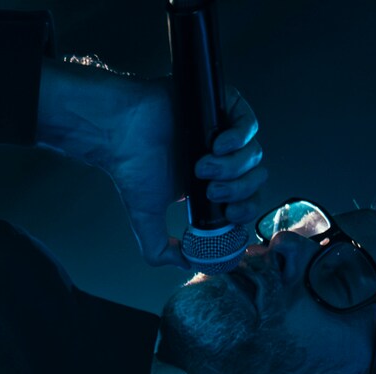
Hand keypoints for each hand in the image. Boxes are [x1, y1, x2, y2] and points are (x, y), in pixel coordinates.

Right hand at [36, 61, 265, 267]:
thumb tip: (185, 264)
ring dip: (232, 167)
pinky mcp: (224, 106)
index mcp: (211, 185)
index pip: (246, 200)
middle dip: (237, 191)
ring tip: (202, 166)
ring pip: (254, 154)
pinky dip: (239, 138)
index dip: (244, 210)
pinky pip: (249, 124)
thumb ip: (160, 249)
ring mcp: (224, 131)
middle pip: (255, 179)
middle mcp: (222, 159)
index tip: (227, 214)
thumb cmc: (131, 170)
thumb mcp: (146, 220)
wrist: (120, 133)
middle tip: (209, 190)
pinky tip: (218, 144)